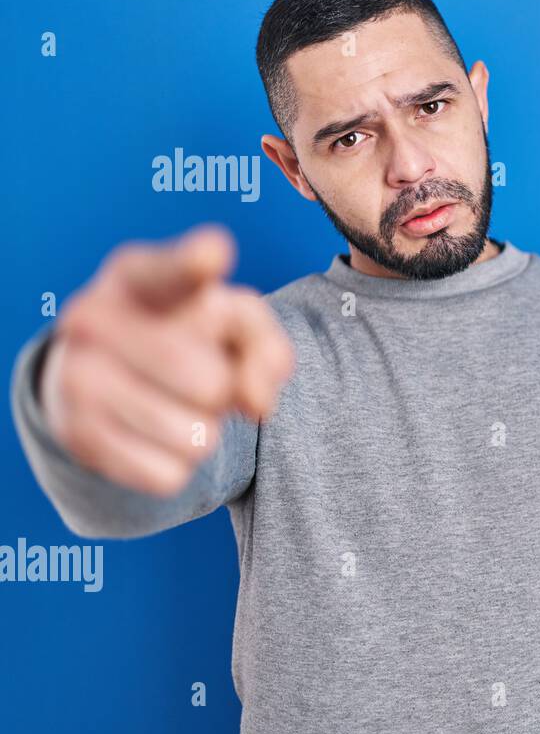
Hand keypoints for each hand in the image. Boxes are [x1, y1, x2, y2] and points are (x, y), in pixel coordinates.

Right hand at [39, 223, 295, 496]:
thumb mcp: (235, 322)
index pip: (171, 271)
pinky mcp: (77, 436)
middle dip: (223, 391)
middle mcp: (94, 318)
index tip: (212, 258)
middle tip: (199, 375)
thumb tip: (257, 403)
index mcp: (138, 275)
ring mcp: (77, 378)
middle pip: (213, 384)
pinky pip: (170, 475)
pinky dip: (177, 463)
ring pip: (197, 438)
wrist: (101, 375)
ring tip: (174, 402)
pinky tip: (152, 433)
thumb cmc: (184, 334)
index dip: (197, 264)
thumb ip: (268, 347)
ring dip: (203, 430)